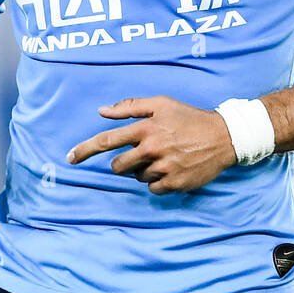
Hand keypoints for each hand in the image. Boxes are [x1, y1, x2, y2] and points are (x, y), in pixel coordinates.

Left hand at [66, 96, 237, 194]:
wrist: (223, 137)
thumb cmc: (189, 118)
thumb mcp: (161, 103)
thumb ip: (130, 106)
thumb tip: (102, 111)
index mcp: (145, 128)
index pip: (107, 141)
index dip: (85, 150)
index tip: (70, 158)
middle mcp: (152, 149)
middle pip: (118, 165)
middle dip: (122, 163)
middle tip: (140, 154)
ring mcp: (163, 168)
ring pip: (137, 177)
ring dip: (144, 169)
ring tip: (164, 157)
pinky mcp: (174, 183)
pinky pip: (152, 188)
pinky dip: (157, 181)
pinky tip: (170, 169)